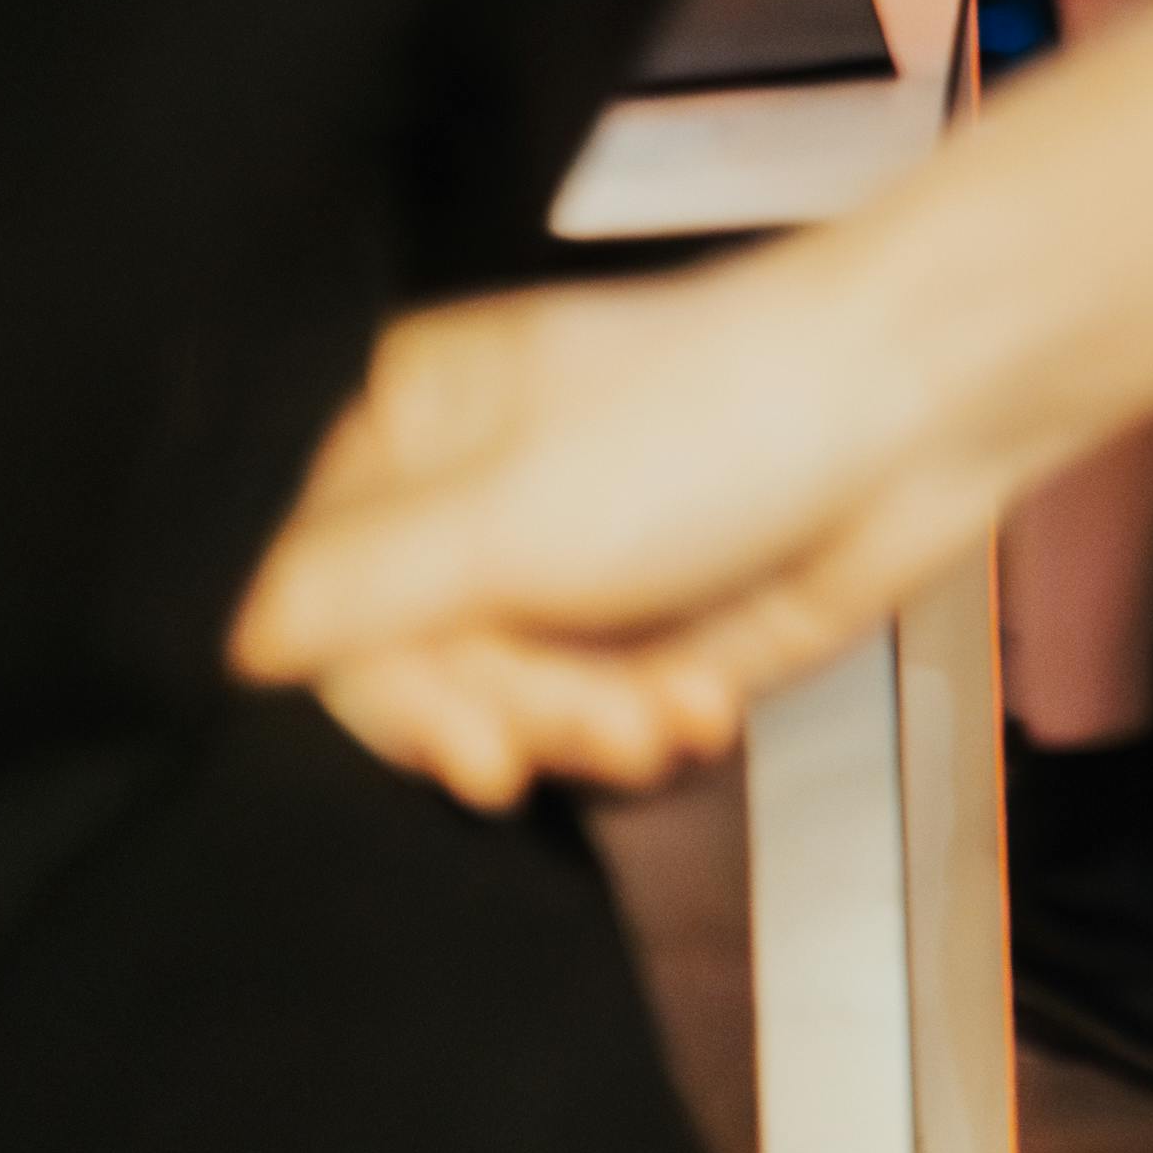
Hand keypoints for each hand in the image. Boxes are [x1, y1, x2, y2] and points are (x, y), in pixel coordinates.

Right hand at [231, 252, 1018, 807]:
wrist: (930, 407)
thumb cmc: (727, 412)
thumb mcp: (516, 511)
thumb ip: (358, 591)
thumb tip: (222, 646)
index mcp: (402, 426)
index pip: (313, 598)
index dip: (383, 689)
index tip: (464, 745)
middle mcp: (462, 495)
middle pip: (408, 670)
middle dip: (506, 712)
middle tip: (575, 731)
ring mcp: (555, 562)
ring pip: (503, 708)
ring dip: (586, 727)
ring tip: (665, 712)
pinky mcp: (643, 623)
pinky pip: (593, 719)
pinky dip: (648, 726)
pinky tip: (701, 708)